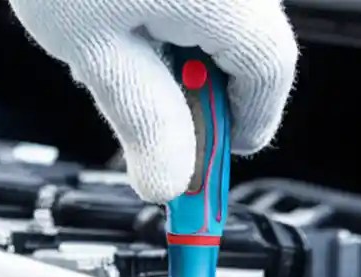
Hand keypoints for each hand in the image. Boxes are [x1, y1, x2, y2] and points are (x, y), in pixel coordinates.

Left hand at [8, 0, 298, 201]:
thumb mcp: (91, 46)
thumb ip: (140, 118)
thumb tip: (169, 177)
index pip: (269, 77)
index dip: (243, 129)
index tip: (213, 163)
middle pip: (242, 41)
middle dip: (194, 88)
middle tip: (146, 119)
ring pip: (210, 7)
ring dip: (170, 42)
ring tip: (105, 44)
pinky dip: (156, 3)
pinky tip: (105, 3)